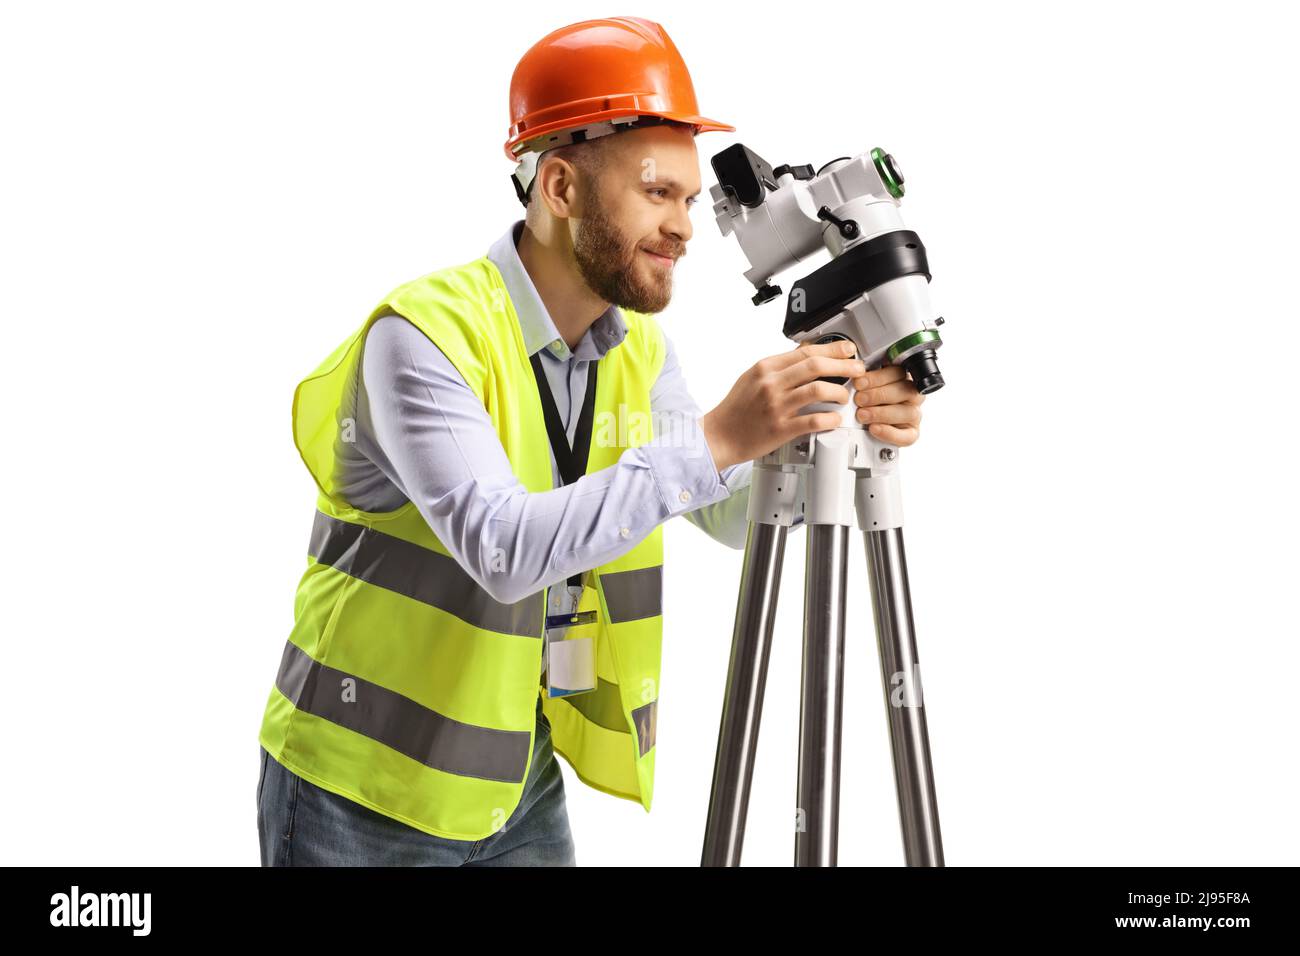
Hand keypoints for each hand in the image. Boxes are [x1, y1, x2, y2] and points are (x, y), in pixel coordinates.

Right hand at [700, 340, 865, 471]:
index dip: (833, 349)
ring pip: (818, 390)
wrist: (719, 436)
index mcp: (765, 368)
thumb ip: (778, 366)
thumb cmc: (736, 409)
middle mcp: (771, 384)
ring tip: (844, 396)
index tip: (847, 350)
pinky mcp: (781, 428)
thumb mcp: (752, 377)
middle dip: (843, 365)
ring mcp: (777, 406)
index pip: (806, 351)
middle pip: (815, 366)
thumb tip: (804, 353)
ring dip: (839, 392)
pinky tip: (835, 419)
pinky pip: (814, 420)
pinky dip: (830, 418)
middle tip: (857, 369)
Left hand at [851, 365, 924, 445]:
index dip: (878, 377)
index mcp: (902, 379)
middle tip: (859, 399)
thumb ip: (863, 380)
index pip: (898, 372)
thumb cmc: (864, 402)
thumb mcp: (862, 387)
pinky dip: (889, 433)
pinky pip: (907, 436)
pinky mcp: (911, 434)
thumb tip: (855, 376)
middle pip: (905, 391)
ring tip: (863, 415)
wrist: (860, 427)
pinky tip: (874, 428)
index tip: (859, 383)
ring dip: (882, 413)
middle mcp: (911, 395)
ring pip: (908, 412)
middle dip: (878, 395)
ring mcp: (913, 414)